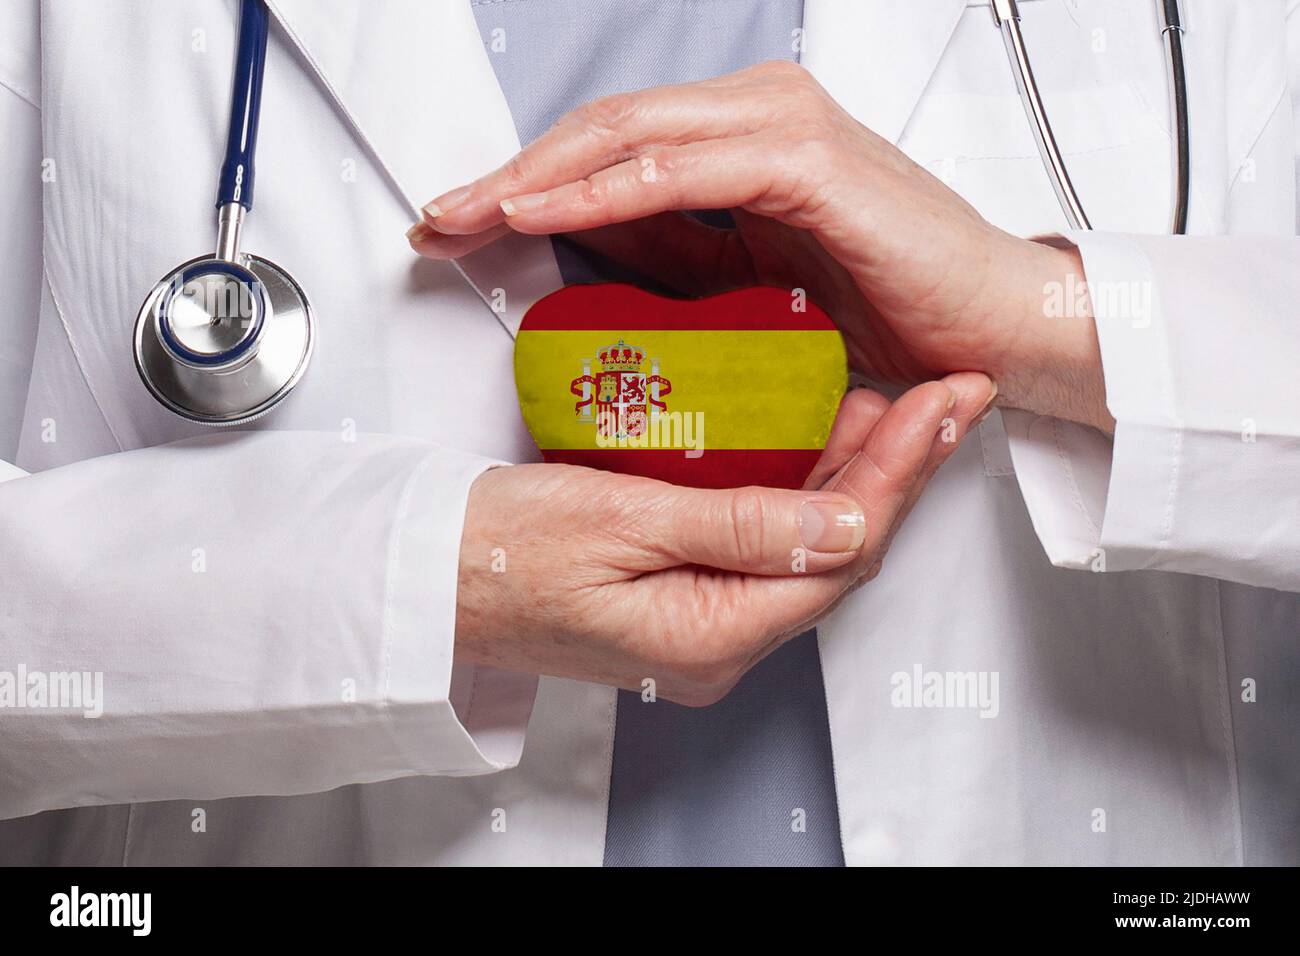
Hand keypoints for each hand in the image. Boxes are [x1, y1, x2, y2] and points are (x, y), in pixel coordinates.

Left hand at [410, 61, 1112, 431]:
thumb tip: (592, 247)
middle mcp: (756, 116)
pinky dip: (606, 192)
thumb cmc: (892, 307)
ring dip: (538, 178)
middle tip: (440, 221)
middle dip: (510, 176)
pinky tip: (546, 215)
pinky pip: (681, 172)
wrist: (996, 328)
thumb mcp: (750, 284)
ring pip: (628, 136)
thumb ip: (677, 253)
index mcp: (742, 139)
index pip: (610, 147)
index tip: (462, 224)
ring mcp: (780, 128)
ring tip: (469, 218)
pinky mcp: (805, 162)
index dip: (528, 181)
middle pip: (603, 130)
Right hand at [455, 373, 992, 704]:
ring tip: (898, 407)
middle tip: (942, 399)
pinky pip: (766, 547)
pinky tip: (816, 442)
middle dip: (898, 472)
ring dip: (855, 476)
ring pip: (808, 549)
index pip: (841, 552)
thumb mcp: (618, 522)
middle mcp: (718, 646)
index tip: (938, 406)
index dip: (900, 473)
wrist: (428, 576)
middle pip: (839, 556)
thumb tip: (847, 522)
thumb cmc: (497, 552)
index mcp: (710, 636)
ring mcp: (703, 627)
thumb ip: (740, 526)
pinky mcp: (686, 601)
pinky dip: (799, 491)